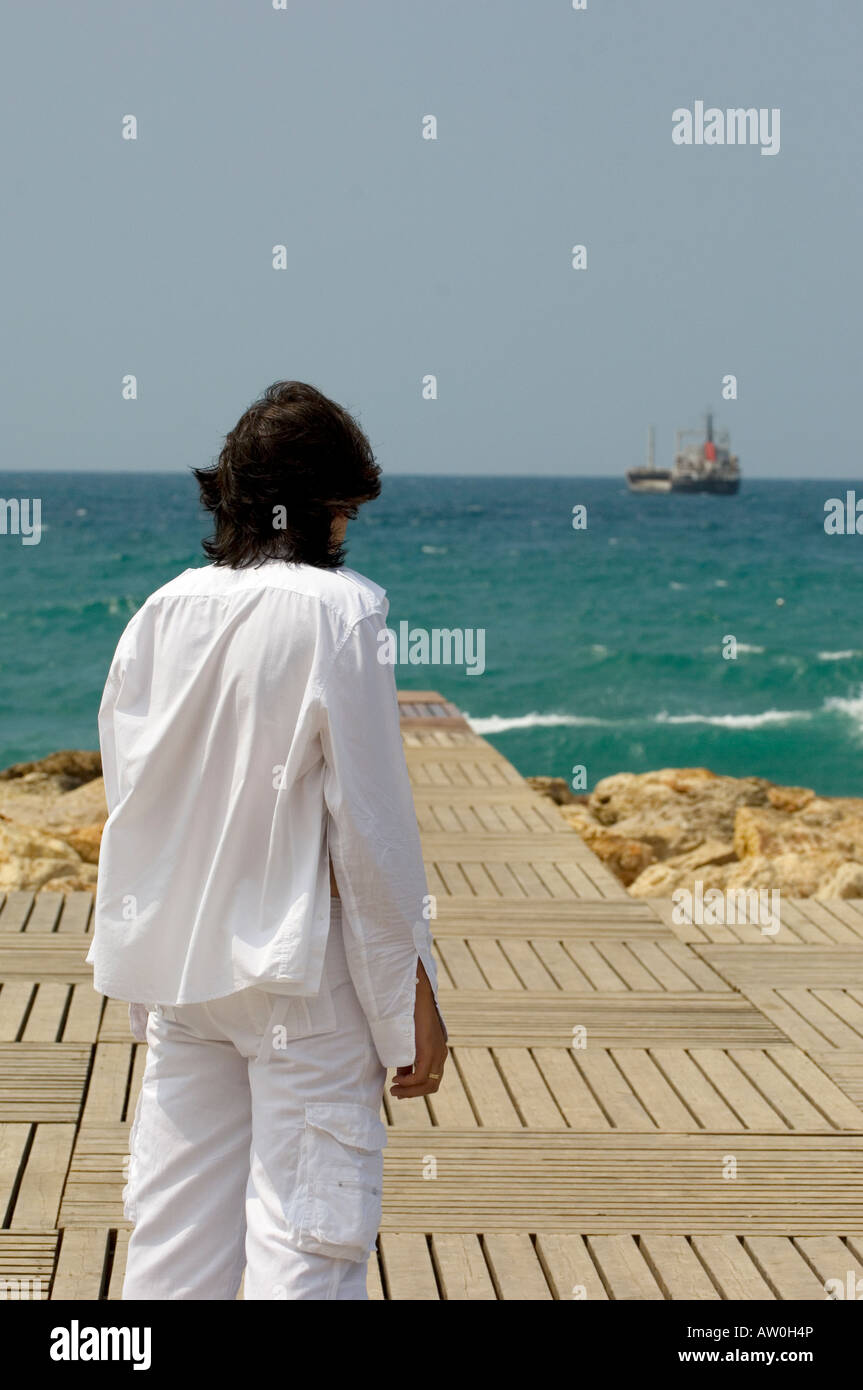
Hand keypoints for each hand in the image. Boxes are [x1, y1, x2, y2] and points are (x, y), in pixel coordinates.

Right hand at [389, 959, 447, 1099]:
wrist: (414, 994)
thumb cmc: (408, 1015)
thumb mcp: (409, 1042)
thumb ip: (407, 1060)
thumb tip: (401, 1077)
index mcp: (438, 1053)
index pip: (432, 1081)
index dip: (416, 1090)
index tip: (399, 1090)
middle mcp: (441, 1055)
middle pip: (432, 1086)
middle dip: (412, 1094)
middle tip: (395, 1093)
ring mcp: (437, 1053)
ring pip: (428, 1084)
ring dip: (409, 1091)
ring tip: (394, 1089)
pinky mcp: (430, 1050)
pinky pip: (421, 1076)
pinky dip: (408, 1083)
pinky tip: (397, 1081)